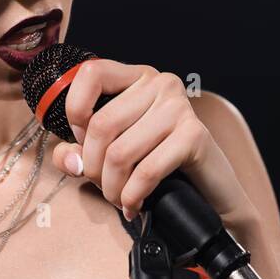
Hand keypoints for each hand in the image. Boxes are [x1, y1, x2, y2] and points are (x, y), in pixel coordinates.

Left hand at [50, 58, 259, 231]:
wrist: (211, 190)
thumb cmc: (159, 165)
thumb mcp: (113, 153)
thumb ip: (80, 151)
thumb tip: (68, 159)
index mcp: (136, 77)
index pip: (92, 73)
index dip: (76, 110)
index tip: (81, 140)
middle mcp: (159, 83)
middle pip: (101, 125)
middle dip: (93, 167)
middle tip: (103, 186)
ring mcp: (179, 107)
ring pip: (120, 152)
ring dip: (112, 187)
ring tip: (119, 199)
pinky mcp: (194, 135)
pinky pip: (146, 170)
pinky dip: (133, 195)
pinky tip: (134, 205)